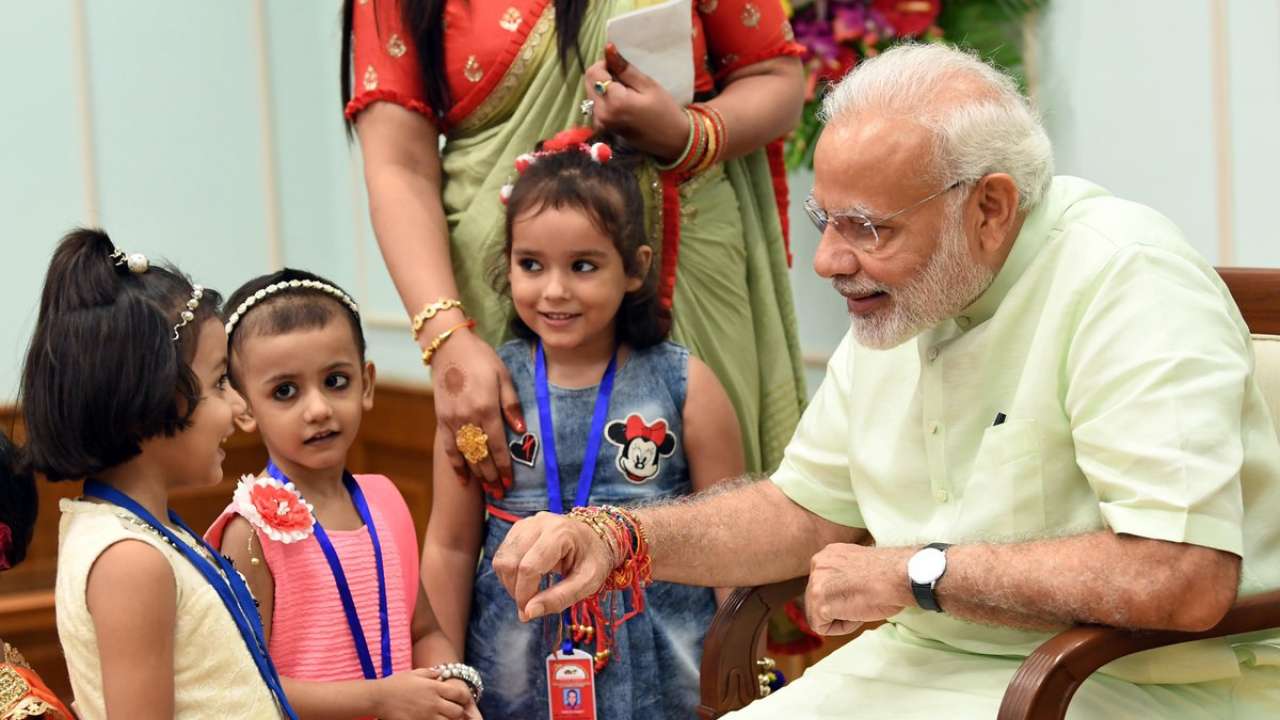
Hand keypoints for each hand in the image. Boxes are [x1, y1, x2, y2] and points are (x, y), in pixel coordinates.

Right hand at [373, 668, 471, 719]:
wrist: (379, 698)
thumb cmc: (395, 684)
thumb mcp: (414, 673)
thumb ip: (430, 673)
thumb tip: (441, 673)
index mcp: (434, 688)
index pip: (459, 694)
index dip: (465, 698)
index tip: (462, 700)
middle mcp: (433, 702)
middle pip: (457, 712)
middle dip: (458, 713)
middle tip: (453, 711)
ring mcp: (426, 716)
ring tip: (443, 717)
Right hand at [429, 328, 524, 496]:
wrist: (448, 347)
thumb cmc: (482, 359)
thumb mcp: (504, 376)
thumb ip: (512, 405)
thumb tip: (521, 431)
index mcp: (487, 408)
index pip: (498, 446)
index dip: (505, 467)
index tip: (511, 483)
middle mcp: (468, 418)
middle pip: (482, 456)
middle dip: (493, 477)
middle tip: (501, 494)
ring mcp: (452, 420)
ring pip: (466, 455)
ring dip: (478, 475)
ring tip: (488, 490)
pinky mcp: (441, 419)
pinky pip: (449, 448)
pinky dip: (456, 465)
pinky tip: (463, 479)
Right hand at [491, 511, 615, 620]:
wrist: (597, 538)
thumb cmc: (594, 560)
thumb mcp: (587, 582)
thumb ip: (559, 598)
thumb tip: (527, 613)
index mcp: (560, 533)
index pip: (529, 567)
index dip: (524, 594)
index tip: (528, 613)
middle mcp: (539, 523)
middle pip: (510, 562)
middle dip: (515, 590)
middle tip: (530, 606)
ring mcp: (526, 523)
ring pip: (501, 559)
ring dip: (510, 583)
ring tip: (530, 592)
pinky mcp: (519, 529)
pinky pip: (502, 555)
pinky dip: (509, 574)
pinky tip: (526, 580)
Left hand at [583, 44, 688, 161]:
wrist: (671, 140)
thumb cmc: (664, 111)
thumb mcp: (648, 85)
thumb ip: (625, 68)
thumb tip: (608, 48)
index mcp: (614, 102)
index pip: (593, 72)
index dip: (605, 64)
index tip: (621, 68)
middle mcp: (601, 114)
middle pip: (588, 82)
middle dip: (603, 76)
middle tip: (625, 81)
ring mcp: (600, 123)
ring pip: (591, 93)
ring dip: (603, 87)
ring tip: (626, 93)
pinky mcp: (602, 128)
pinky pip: (595, 105)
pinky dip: (605, 99)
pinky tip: (622, 103)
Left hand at [804, 543, 911, 634]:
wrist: (899, 576)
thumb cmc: (889, 574)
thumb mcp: (857, 566)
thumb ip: (842, 574)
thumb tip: (840, 590)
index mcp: (827, 555)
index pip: (822, 584)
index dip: (842, 596)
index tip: (860, 593)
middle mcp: (817, 565)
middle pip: (816, 599)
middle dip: (837, 607)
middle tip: (862, 602)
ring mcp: (816, 584)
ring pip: (819, 614)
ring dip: (841, 617)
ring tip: (861, 606)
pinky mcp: (820, 604)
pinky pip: (823, 627)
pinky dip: (842, 627)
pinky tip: (858, 615)